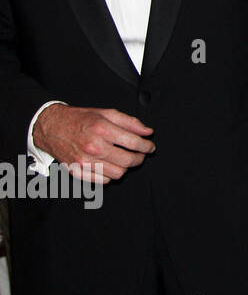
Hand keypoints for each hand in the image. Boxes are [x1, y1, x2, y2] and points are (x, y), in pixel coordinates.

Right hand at [32, 104, 154, 182]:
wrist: (51, 127)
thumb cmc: (80, 119)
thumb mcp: (106, 113)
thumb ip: (130, 122)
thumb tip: (148, 132)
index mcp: (102, 130)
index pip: (134, 143)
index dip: (147, 146)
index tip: (150, 147)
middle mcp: (93, 147)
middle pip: (128, 161)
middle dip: (140, 158)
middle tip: (141, 154)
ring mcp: (84, 161)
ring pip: (118, 174)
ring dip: (126, 167)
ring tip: (124, 158)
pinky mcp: (76, 171)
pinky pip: (103, 180)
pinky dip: (110, 174)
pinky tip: (110, 164)